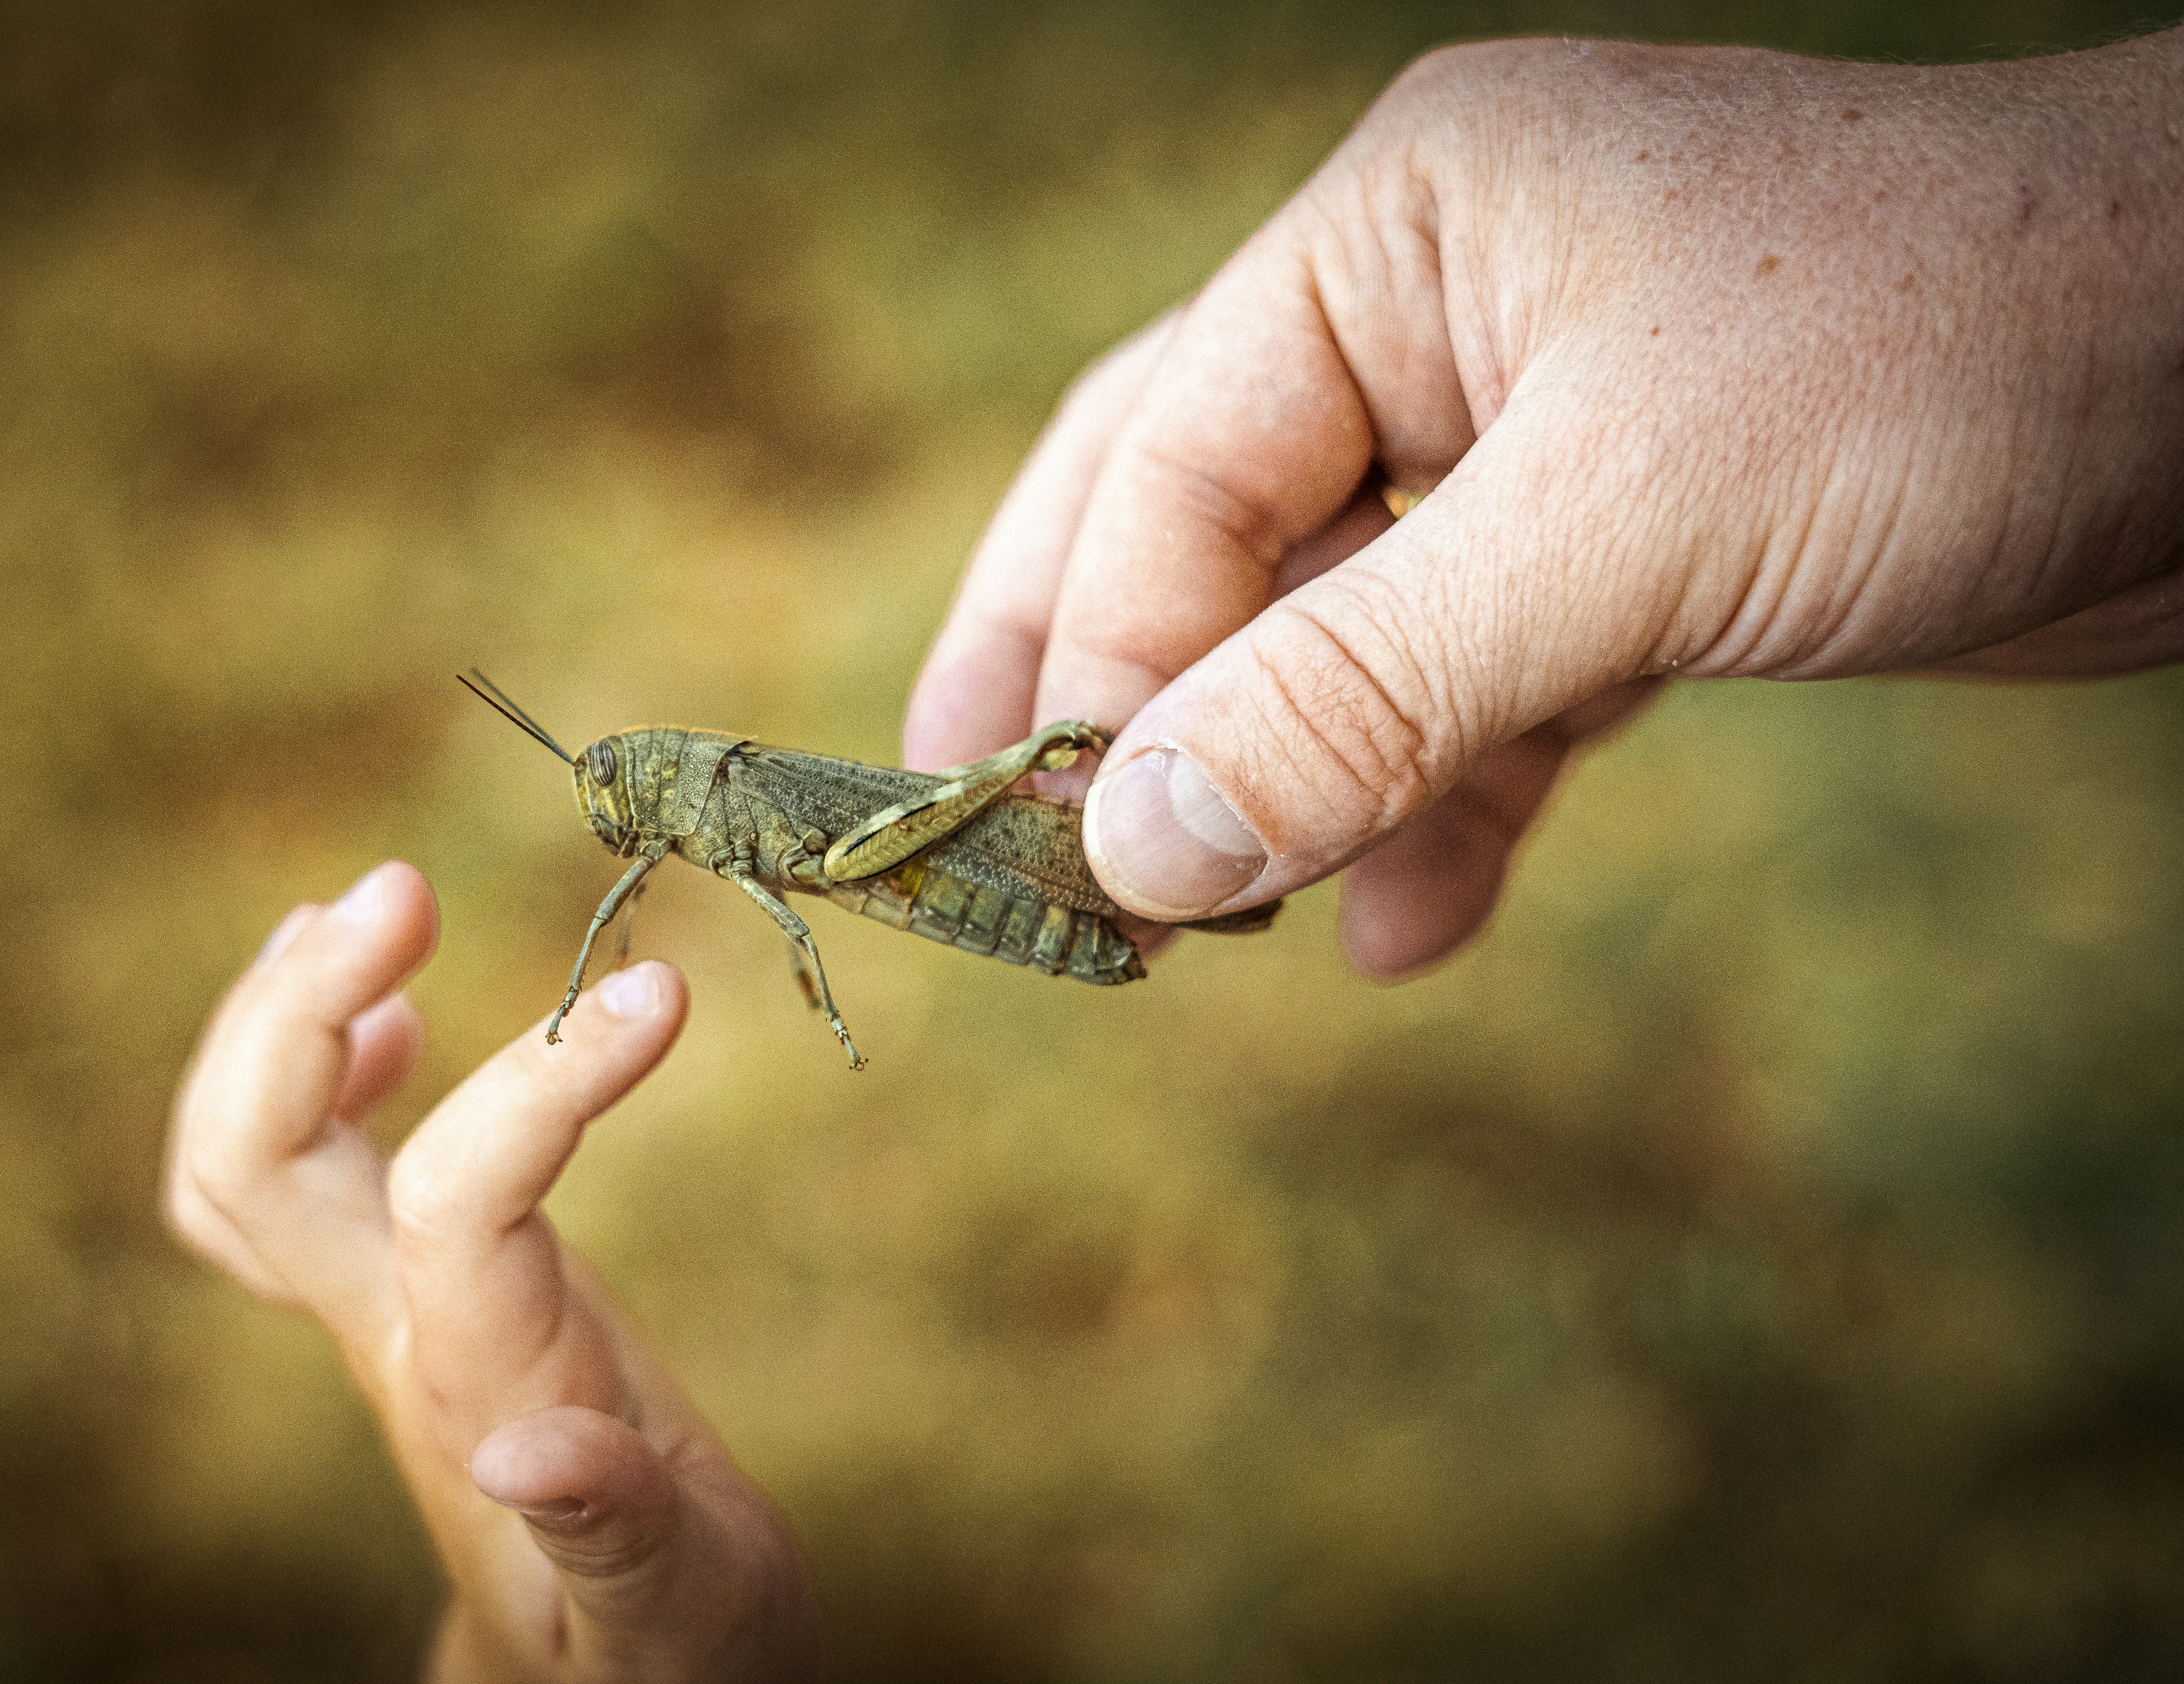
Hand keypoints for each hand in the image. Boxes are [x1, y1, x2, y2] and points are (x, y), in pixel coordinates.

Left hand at [165, 863, 816, 1681]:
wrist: (609, 1676)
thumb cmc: (664, 1647)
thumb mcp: (677, 1611)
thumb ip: (618, 1532)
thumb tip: (534, 1452)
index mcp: (484, 1393)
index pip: (460, 1202)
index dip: (548, 1079)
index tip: (662, 993)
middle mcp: (400, 1342)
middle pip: (258, 1163)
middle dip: (300, 1010)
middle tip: (402, 887)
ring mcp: (382, 1319)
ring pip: (241, 1160)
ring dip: (281, 1017)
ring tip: (368, 910)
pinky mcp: (401, 1304)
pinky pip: (291, 1179)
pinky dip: (314, 1069)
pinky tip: (393, 1015)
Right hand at [906, 30, 2183, 976]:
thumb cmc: (1939, 363)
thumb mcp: (1615, 527)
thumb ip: (1359, 689)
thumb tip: (1136, 846)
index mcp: (1398, 234)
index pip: (1170, 460)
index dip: (1099, 658)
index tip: (1060, 841)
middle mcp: (1446, 316)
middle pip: (1202, 519)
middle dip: (1112, 694)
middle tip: (990, 846)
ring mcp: (1544, 434)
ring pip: (1345, 625)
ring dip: (1296, 783)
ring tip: (1242, 935)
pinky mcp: (1641, 545)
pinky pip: (1483, 683)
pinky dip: (1444, 799)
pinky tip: (1409, 921)